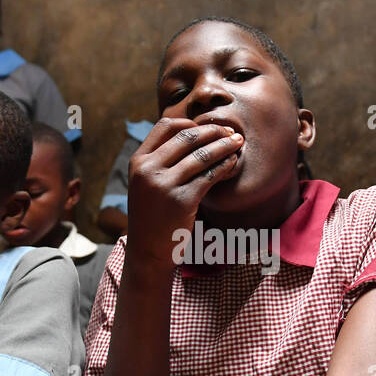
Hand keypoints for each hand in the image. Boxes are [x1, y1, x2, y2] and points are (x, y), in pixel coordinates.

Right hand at [125, 118, 244, 263]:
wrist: (147, 252)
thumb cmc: (152, 216)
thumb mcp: (145, 184)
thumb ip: (160, 161)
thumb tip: (190, 135)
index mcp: (138, 161)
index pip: (165, 126)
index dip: (190, 123)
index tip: (207, 128)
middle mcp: (148, 170)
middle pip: (187, 137)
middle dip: (213, 131)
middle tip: (231, 132)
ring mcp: (164, 185)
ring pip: (201, 155)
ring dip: (224, 146)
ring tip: (237, 143)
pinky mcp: (182, 201)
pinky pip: (209, 176)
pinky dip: (224, 166)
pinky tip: (232, 163)